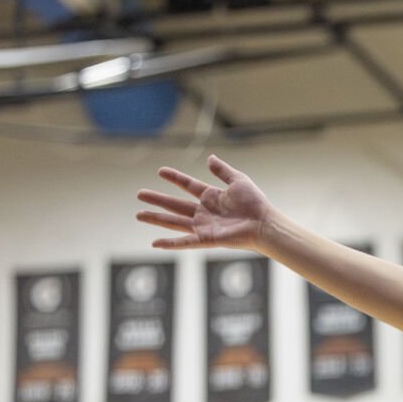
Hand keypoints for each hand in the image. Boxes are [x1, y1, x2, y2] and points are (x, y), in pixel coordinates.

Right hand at [136, 155, 271, 250]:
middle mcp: (204, 212)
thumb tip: (210, 158)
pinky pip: (185, 242)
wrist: (264, 223)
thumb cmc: (255, 203)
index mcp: (211, 197)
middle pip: (175, 205)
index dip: (174, 178)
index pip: (187, 185)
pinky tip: (154, 243)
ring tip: (138, 214)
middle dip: (157, 200)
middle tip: (140, 194)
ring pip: (174, 222)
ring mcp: (203, 226)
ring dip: (156, 219)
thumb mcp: (238, 181)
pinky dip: (170, 243)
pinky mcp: (206, 239)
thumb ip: (222, 171)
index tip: (160, 171)